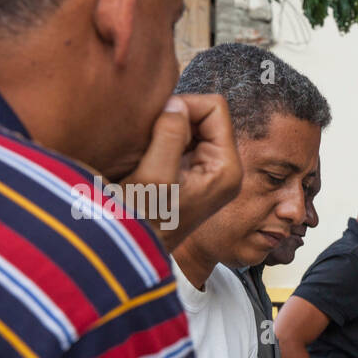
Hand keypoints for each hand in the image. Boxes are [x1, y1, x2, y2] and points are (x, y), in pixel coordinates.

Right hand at [118, 94, 241, 248]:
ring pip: (188, 126)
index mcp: (227, 168)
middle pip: (203, 115)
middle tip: (149, 143)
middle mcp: (223, 168)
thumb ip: (170, 135)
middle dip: (173, 119)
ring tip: (145, 154)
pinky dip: (158, 139)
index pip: (216, 107)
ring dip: (163, 130)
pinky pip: (176, 139)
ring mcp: (206, 171)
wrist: (130, 253)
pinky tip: (143, 158)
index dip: (184, 106)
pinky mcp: (188, 173)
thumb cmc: (141, 221)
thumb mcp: (154, 176)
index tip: (157, 126)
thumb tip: (175, 104)